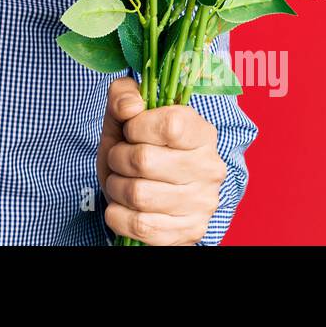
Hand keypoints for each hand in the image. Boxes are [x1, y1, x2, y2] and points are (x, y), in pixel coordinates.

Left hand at [97, 77, 226, 244]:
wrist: (149, 192)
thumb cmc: (137, 147)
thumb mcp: (126, 116)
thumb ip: (123, 95)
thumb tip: (130, 106)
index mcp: (201, 132)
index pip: (169, 125)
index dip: (137, 126)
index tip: (131, 130)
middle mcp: (210, 167)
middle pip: (144, 160)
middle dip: (117, 158)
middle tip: (119, 159)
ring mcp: (203, 203)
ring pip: (138, 195)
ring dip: (115, 187)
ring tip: (120, 181)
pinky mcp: (190, 231)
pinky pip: (140, 226)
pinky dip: (118, 215)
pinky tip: (123, 206)